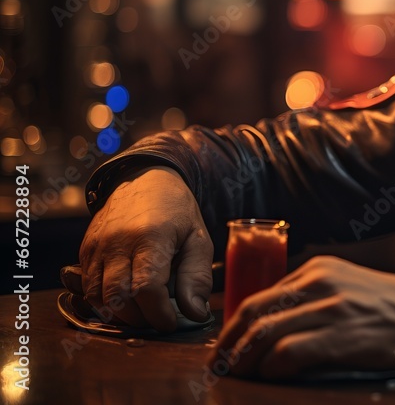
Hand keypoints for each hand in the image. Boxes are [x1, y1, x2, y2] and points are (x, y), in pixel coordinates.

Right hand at [79, 166, 212, 330]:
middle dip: (139, 318)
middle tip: (158, 319)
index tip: (170, 323)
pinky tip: (126, 299)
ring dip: (120, 314)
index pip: (146, 288)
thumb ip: (197, 277)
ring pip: (97, 297)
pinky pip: (88, 287)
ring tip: (143, 311)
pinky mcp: (85, 250)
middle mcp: (117, 242)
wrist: (145, 181)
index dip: (158, 313)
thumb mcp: (199, 239)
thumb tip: (195, 314)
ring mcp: (97, 246)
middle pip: (118, 297)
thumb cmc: (177, 213)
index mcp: (151, 237)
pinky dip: (105, 301)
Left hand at [211, 255, 394, 379]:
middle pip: (254, 312)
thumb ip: (315, 297)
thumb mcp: (351, 286)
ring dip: (243, 360)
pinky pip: (287, 353)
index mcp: (320, 269)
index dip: (237, 325)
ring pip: (264, 333)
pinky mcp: (340, 335)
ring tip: (237, 375)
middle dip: (229, 342)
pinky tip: (270, 377)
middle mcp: (320, 282)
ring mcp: (330, 308)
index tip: (229, 345)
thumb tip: (275, 326)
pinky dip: (270, 369)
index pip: (262, 295)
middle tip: (220, 364)